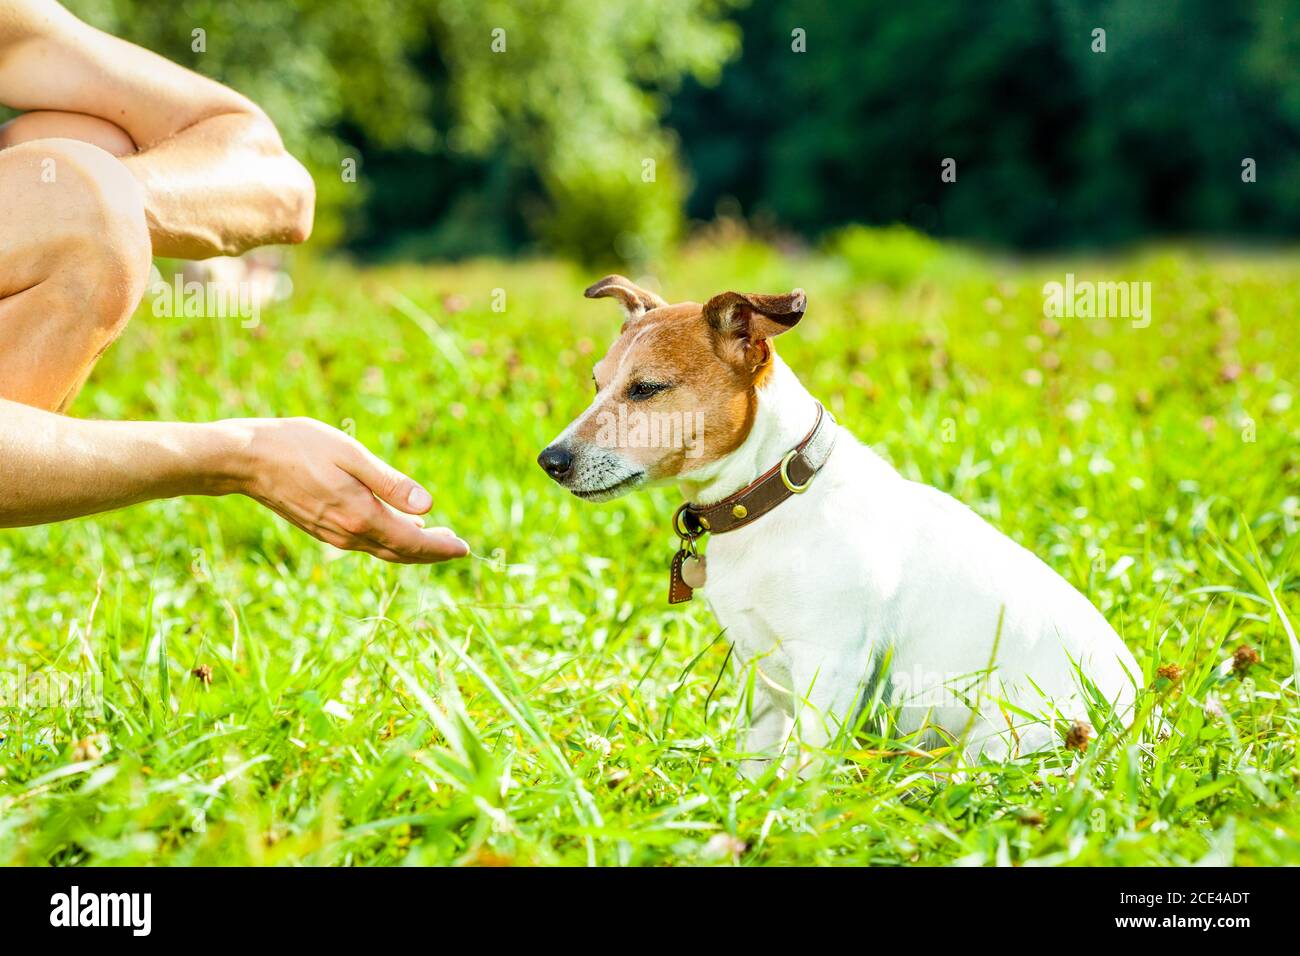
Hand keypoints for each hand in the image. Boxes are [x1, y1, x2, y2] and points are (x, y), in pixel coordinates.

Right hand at [227, 417, 468, 563]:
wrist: (245, 460)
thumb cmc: (298, 447)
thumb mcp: (351, 456)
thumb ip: (390, 483)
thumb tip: (428, 506)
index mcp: (360, 517)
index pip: (412, 542)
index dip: (441, 548)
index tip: (464, 548)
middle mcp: (348, 534)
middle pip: (401, 552)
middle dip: (431, 552)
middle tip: (458, 547)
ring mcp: (333, 535)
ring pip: (383, 549)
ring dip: (411, 548)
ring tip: (436, 538)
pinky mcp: (322, 529)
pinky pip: (366, 542)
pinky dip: (388, 540)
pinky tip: (398, 526)